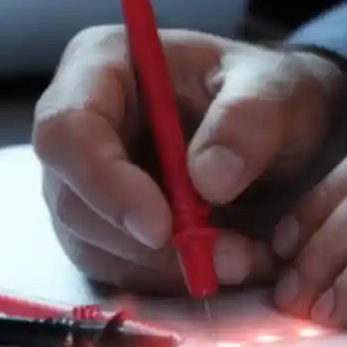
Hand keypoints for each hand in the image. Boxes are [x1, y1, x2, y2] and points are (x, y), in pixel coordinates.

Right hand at [33, 27, 346, 293]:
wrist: (278, 130)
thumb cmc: (265, 94)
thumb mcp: (277, 90)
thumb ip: (249, 120)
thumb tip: (208, 179)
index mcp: (101, 65)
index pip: (68, 129)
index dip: (105, 184)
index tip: (162, 228)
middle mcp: (78, 125)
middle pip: (72, 199)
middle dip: (144, 244)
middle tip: (228, 258)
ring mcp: (84, 182)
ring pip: (92, 245)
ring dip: (163, 269)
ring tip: (241, 259)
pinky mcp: (102, 227)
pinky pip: (115, 269)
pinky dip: (167, 281)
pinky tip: (219, 266)